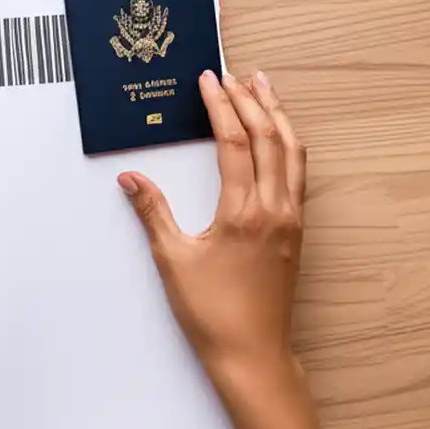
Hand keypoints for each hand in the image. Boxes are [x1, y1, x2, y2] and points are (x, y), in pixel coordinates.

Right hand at [118, 70, 305, 378]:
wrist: (253, 354)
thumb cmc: (212, 314)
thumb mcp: (173, 260)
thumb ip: (152, 213)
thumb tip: (131, 178)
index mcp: (243, 212)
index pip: (233, 142)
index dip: (220, 107)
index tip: (208, 80)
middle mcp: (275, 209)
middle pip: (268, 138)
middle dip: (250, 101)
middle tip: (234, 74)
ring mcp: (291, 220)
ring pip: (292, 152)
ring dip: (277, 116)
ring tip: (264, 88)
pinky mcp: (296, 232)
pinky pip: (299, 174)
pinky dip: (289, 145)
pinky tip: (281, 137)